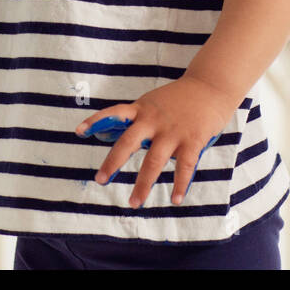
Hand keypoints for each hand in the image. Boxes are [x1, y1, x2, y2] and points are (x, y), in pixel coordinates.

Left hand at [74, 75, 238, 207]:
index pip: (114, 113)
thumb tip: (110, 137)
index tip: (78, 131)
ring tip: (134, 203)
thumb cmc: (179, 98)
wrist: (211, 86)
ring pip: (154, 161)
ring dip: (143, 184)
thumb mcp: (153, 102)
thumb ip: (135, 119)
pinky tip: (175, 200)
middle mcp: (154, 119)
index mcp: (142, 109)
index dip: (96, 122)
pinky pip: (184, 167)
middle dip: (113, 162)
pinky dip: (180, 185)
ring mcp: (173, 131)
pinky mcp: (193, 140)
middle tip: (100, 180)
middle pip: (128, 142)